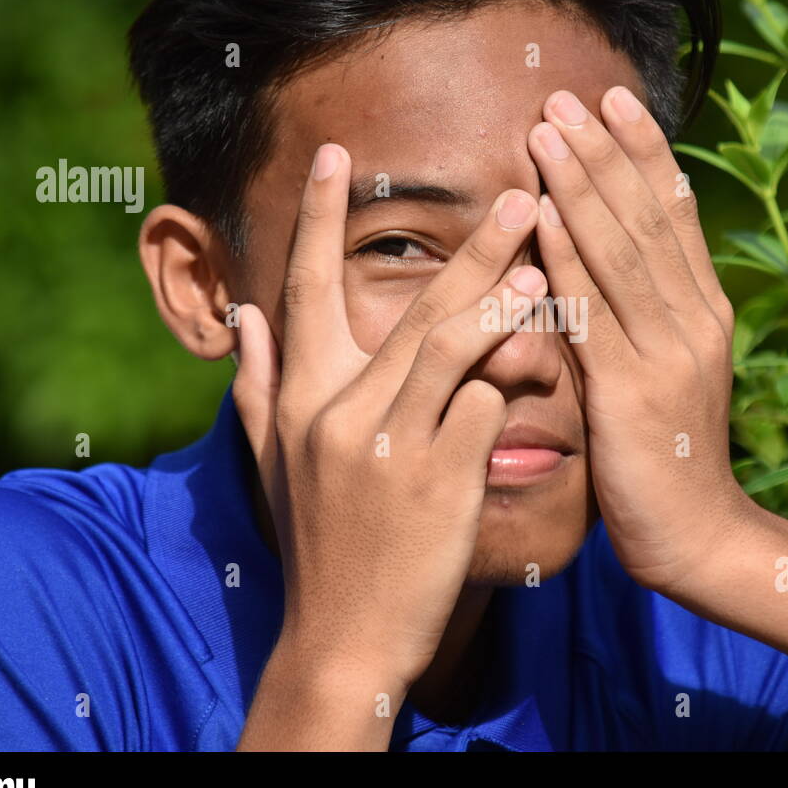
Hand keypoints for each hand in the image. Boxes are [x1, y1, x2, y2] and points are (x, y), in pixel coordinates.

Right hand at [232, 143, 545, 708]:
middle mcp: (338, 411)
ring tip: (543, 266)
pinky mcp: (440, 479)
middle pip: (411, 308)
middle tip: (521, 194)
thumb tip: (244, 317)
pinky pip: (485, 409)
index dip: (323, 218)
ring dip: (503, 300)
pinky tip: (534, 368)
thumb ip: (257, 386)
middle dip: (471, 247)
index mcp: (298, 400)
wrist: (345, 635)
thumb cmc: (318, 543)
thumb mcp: (275, 464)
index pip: (306, 289)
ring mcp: (390, 444)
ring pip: (453, 345)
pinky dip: (507, 385)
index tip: (339, 152)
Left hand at [528, 87, 742, 595]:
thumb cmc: (669, 457)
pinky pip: (595, 307)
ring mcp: (670, 350)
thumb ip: (641, 317)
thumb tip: (597, 261)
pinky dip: (569, 255)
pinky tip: (544, 213)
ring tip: (546, 129)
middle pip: (648, 216)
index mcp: (706, 310)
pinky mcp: (634, 387)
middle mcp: (696, 318)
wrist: (698, 536)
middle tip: (565, 96)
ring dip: (582, 184)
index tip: (613, 100)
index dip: (643, 153)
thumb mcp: (666, 373)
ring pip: (623, 249)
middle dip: (606, 151)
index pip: (675, 214)